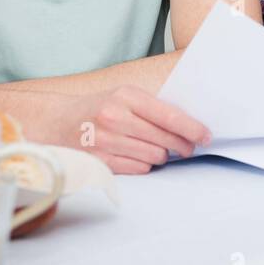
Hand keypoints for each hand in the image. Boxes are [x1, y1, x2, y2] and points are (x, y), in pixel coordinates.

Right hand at [49, 84, 211, 175]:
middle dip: (182, 146)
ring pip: (154, 156)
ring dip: (162, 156)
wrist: (57, 122)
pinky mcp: (100, 161)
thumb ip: (152, 108)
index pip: (169, 115)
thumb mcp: (124, 96)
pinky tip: (140, 156)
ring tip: (159, 149)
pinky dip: (145, 164)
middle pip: (164, 139)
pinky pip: (139, 168)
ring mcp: (106, 141)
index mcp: (126, 96)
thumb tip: (188, 126)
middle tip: (189, 148)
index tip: (206, 136)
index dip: (192, 128)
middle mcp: (115, 117)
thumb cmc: (99, 108)